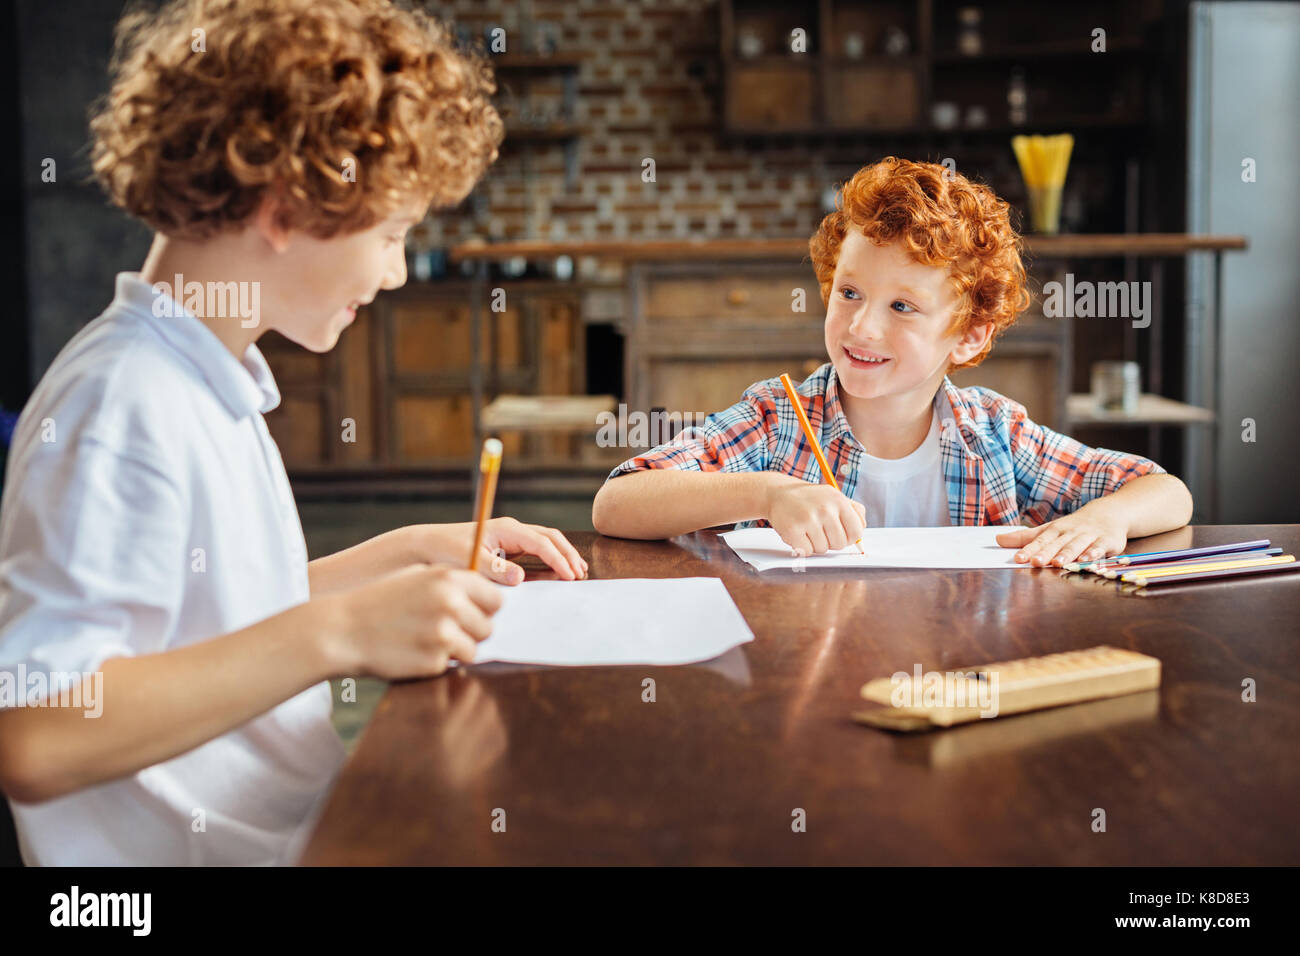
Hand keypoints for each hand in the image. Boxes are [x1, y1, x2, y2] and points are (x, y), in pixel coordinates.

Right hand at [333, 564, 501, 678]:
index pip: (495, 599)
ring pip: (474, 649)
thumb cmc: (381, 603)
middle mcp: (450, 604)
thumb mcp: (417, 577)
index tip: (470, 614)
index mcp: (448, 578)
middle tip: (443, 631)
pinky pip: (451, 665)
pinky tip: (412, 651)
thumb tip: (491, 597)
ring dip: (456, 650)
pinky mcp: (434, 661)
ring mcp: (443, 634)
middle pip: (487, 626)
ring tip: (426, 640)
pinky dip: (436, 663)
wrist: (343, 630)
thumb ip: (453, 584)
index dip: (484, 609)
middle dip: (470, 632)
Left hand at [423, 517, 587, 582]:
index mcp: (506, 529)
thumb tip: (520, 578)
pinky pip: (536, 549)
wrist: (429, 544)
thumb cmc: (446, 550)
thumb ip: (495, 569)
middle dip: (567, 554)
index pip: (541, 542)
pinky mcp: (508, 547)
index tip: (570, 575)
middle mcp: (512, 529)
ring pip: (546, 541)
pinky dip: (551, 558)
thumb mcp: (468, 559)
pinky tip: (559, 569)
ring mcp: (511, 537)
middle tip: (580, 574)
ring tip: (577, 570)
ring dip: (563, 554)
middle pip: (550, 537)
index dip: (558, 559)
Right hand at [765, 481, 865, 555]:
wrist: (779, 493)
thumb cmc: (811, 499)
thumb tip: (860, 538)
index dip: (849, 538)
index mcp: (839, 500)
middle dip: (831, 542)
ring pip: (823, 549)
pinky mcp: (793, 529)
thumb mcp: (834, 496)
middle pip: (840, 544)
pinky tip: (799, 534)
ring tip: (808, 530)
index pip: (857, 532)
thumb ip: (854, 512)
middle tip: (821, 531)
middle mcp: (825, 509)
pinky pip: (806, 552)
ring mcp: (808, 519)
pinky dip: (803, 547)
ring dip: (816, 544)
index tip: (840, 534)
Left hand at [995, 507, 1127, 566]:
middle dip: (1046, 553)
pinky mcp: (1106, 541)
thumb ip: (1025, 537)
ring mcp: (1089, 536)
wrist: (1108, 513)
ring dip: (1067, 553)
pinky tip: (1086, 560)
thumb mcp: (1049, 529)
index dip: (1029, 549)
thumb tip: (997, 540)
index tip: (1018, 558)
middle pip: (1057, 543)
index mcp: (1056, 530)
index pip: (1040, 540)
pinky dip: (1094, 554)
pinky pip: (1100, 548)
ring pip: (1077, 545)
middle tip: (1035, 562)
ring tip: (1057, 563)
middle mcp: (1071, 532)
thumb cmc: (1073, 526)